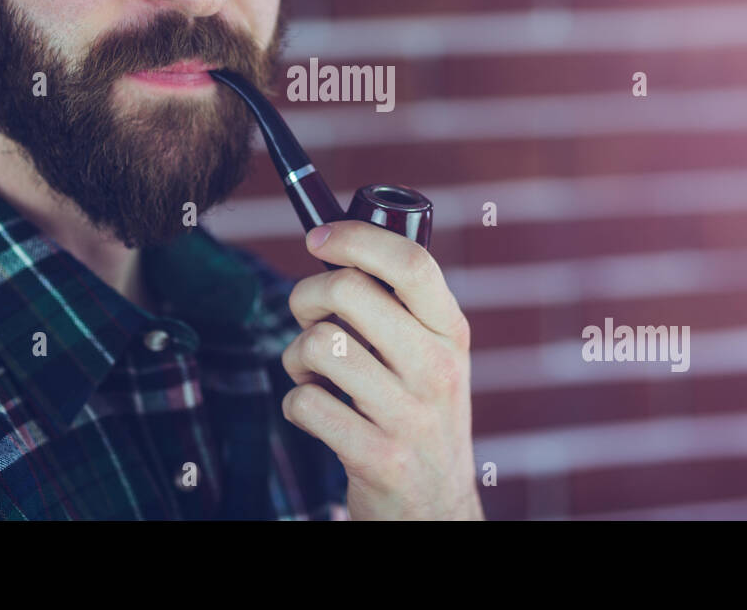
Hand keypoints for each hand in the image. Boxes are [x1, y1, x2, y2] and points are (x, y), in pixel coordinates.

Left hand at [279, 220, 483, 519]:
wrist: (436, 508)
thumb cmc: (417, 413)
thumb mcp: (431, 355)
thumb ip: (398, 306)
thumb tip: (332, 243)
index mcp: (451, 330)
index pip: (411, 262)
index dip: (355, 238)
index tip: (317, 238)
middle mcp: (438, 368)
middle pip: (347, 291)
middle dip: (305, 297)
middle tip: (308, 318)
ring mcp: (411, 416)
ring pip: (319, 345)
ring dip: (296, 356)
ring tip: (313, 373)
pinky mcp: (380, 458)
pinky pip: (306, 404)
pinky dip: (296, 402)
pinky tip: (317, 409)